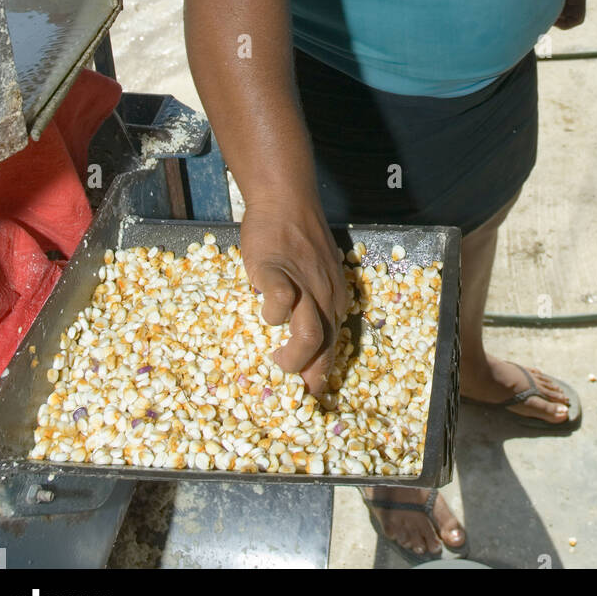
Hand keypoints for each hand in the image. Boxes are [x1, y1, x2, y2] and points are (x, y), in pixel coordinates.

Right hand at [240, 195, 348, 397]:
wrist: (287, 200)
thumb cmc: (298, 241)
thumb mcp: (317, 277)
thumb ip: (312, 306)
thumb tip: (301, 344)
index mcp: (334, 302)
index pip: (332, 350)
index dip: (319, 377)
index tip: (305, 394)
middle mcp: (325, 297)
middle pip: (323, 350)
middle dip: (304, 376)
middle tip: (284, 377)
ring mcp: (304, 285)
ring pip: (309, 336)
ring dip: (291, 357)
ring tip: (274, 359)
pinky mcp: (278, 271)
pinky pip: (280, 301)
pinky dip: (271, 313)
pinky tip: (262, 305)